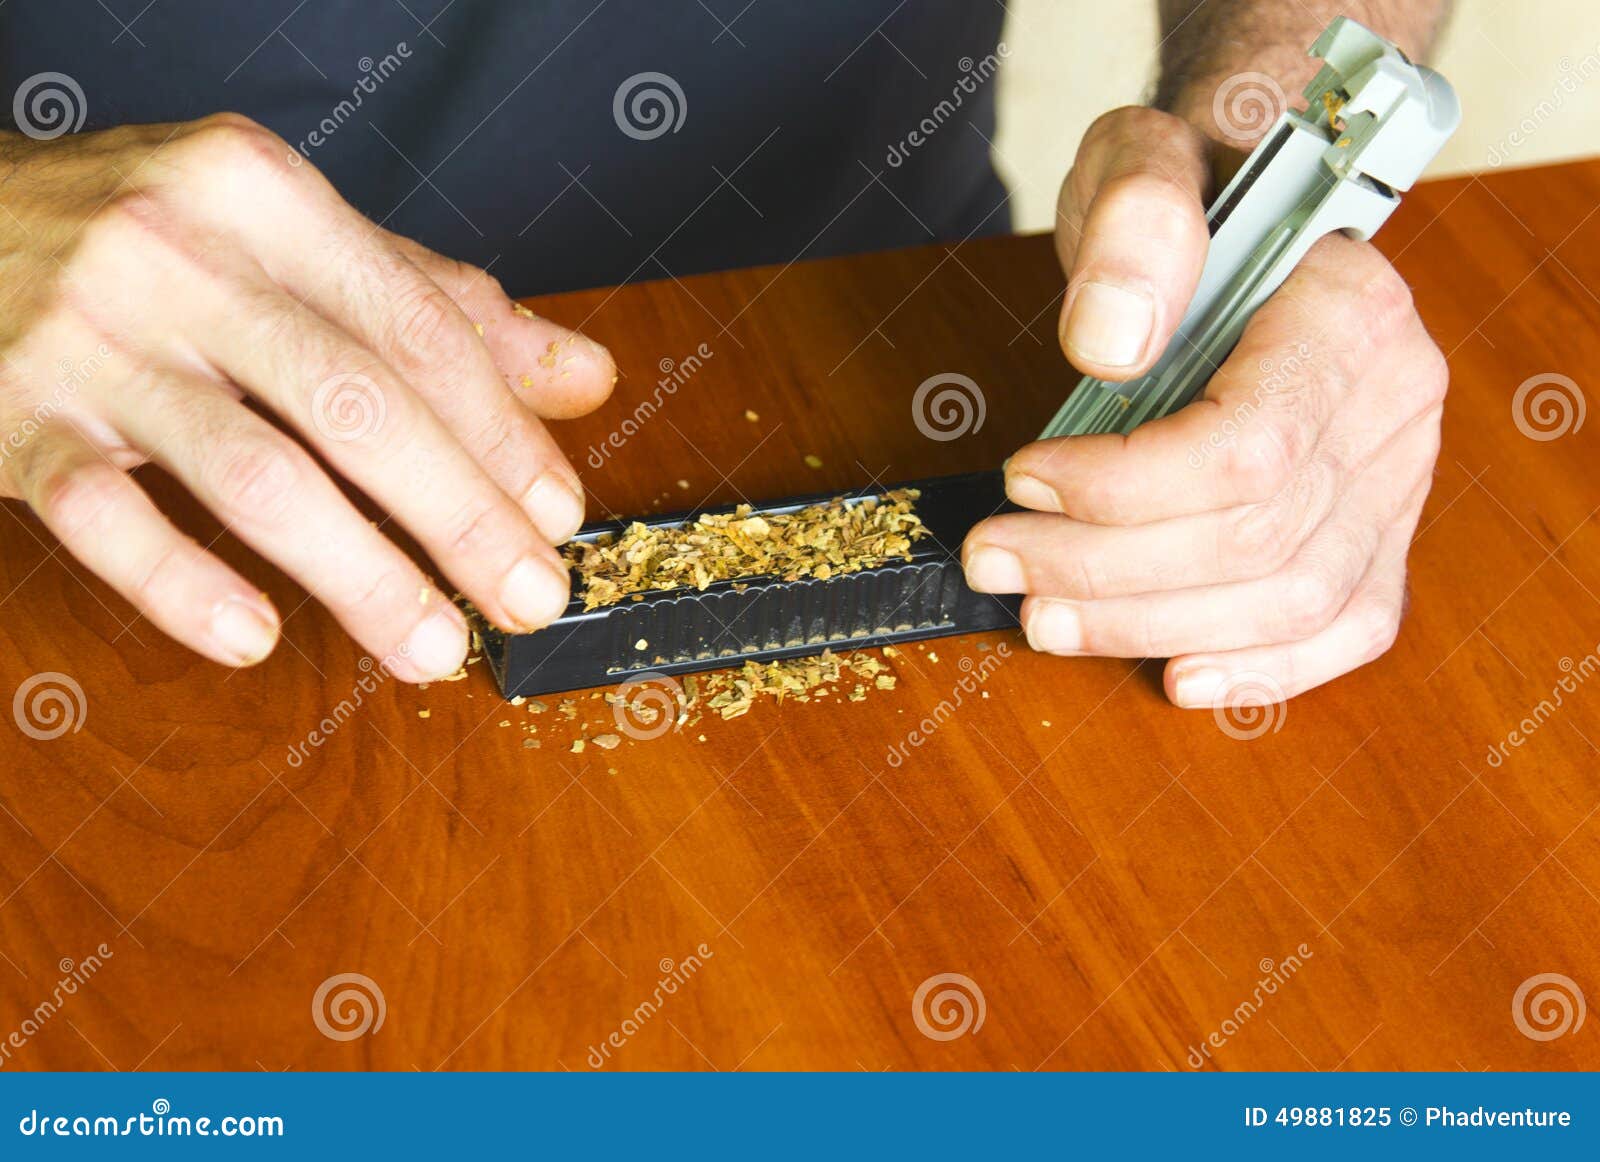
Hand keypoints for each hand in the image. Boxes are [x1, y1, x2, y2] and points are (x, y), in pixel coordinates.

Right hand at [0, 115, 614, 680]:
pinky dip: (183, 586)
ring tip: (433, 647)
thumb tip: (584, 379)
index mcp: (267, 197)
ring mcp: (90, 336)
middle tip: (528, 598)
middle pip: (358, 404)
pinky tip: (255, 639)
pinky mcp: (14, 417)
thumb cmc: (150, 238)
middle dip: (461, 517)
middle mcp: (181, 251)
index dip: (503, 433)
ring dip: (361, 576)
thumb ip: (438, 307)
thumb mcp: (295, 239)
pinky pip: (106, 516)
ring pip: (255, 473)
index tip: (558, 515)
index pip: (420, 328)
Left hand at [962, 107, 1447, 705]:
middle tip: (995, 562)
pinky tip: (1177, 672)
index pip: (1248, 446)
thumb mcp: (1140, 163)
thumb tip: (1109, 344)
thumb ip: (1134, 223)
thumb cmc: (1190, 194)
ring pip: (1292, 598)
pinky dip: (1263, 666)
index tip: (1022, 481)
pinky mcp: (1381, 528)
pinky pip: (1345, 625)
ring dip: (1152, 626)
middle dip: (1106, 570)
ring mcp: (1398, 475)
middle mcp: (1395, 401)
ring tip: (1043, 616)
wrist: (1245, 211)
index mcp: (1352, 311)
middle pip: (1258, 537)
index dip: (1123, 490)